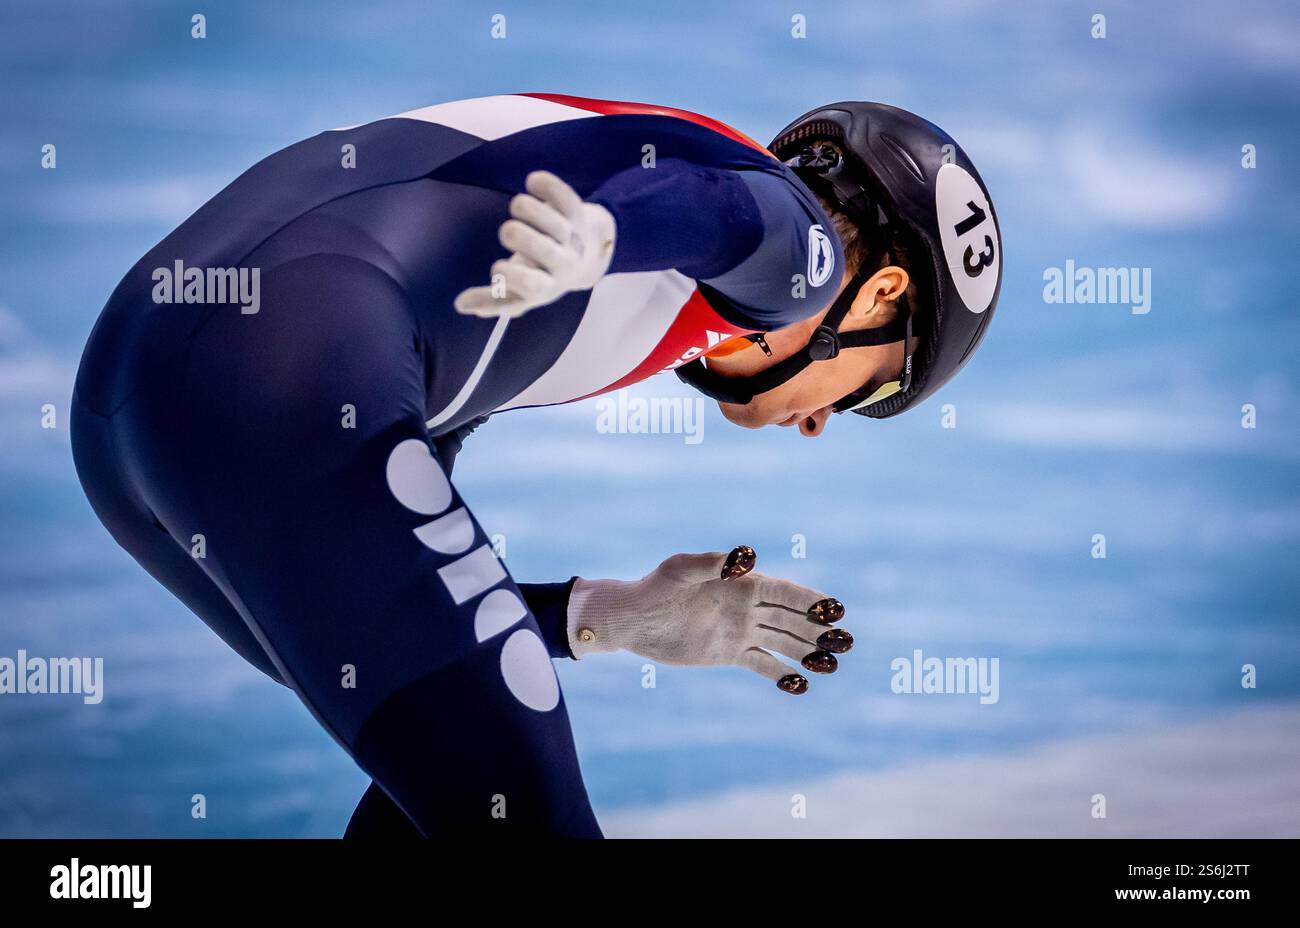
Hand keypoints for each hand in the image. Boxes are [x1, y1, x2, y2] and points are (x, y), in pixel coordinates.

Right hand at [454, 170, 615, 318]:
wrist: (588, 258)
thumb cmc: (540, 275)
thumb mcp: (520, 293)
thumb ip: (493, 299)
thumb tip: (460, 305)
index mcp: (544, 287)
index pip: (532, 287)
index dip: (512, 277)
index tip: (497, 268)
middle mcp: (562, 265)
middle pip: (546, 252)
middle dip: (522, 238)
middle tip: (508, 232)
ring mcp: (572, 239)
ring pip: (556, 225)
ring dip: (531, 210)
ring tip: (518, 205)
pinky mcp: (577, 215)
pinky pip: (566, 198)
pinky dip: (549, 187)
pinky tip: (533, 181)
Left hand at [566, 546, 852, 694]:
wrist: (632, 620)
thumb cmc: (654, 587)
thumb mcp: (680, 570)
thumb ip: (712, 562)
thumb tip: (746, 556)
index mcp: (742, 584)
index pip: (785, 592)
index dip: (811, 601)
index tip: (836, 611)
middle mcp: (747, 607)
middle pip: (791, 619)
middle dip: (819, 629)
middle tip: (848, 642)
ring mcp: (740, 630)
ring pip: (782, 642)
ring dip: (808, 652)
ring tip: (834, 665)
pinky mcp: (729, 653)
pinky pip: (761, 664)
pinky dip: (781, 674)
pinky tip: (802, 685)